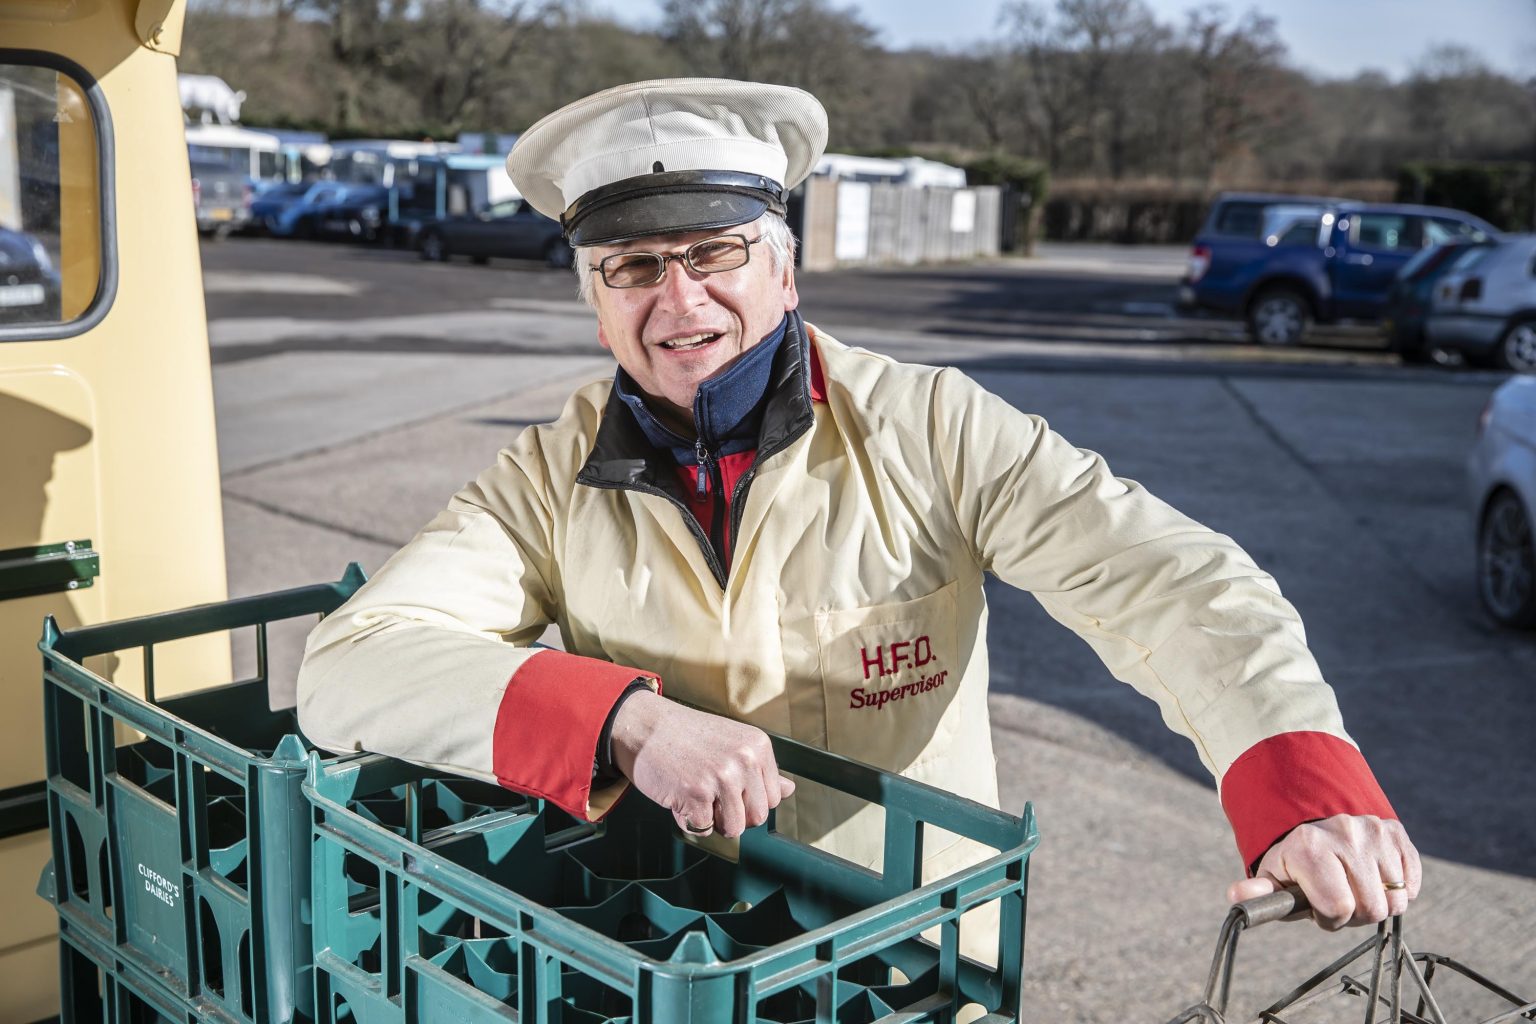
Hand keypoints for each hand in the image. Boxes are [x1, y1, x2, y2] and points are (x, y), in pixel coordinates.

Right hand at [609, 690, 795, 837]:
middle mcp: (745, 760)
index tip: (728, 788)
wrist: (645, 726)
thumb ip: (761, 770)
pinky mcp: (697, 794)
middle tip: (710, 794)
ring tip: (695, 794)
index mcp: (758, 747)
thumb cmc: (686, 737)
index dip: (749, 801)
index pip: (773, 798)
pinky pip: (704, 829)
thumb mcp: (732, 744)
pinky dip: (688, 820)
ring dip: (711, 820)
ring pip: (734, 828)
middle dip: (733, 815)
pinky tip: (679, 796)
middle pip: (757, 817)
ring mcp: (722, 777)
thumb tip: (789, 790)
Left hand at [1227, 814, 1420, 929]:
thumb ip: (1258, 894)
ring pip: (1396, 900)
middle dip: (1355, 915)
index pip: (1338, 907)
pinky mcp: (1394, 831)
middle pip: (1371, 909)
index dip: (1329, 919)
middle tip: (1340, 899)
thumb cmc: (1295, 864)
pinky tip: (1376, 879)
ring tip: (1355, 888)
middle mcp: (1344, 833)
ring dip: (1378, 903)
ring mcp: (1372, 830)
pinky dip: (1399, 890)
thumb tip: (1237, 895)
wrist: (1316, 827)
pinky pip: (1411, 883)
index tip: (1320, 908)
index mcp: (1309, 846)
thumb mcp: (1273, 878)